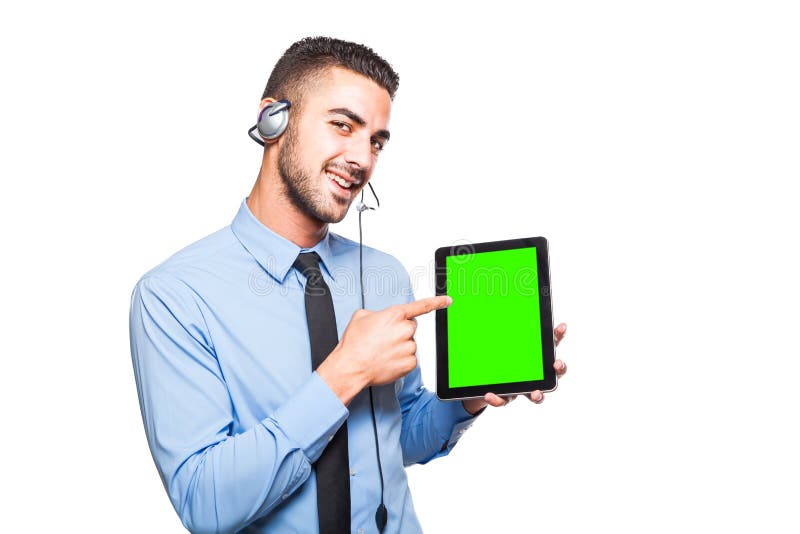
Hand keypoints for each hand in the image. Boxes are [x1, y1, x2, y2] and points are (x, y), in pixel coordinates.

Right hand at [317, 295, 452, 403]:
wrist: (351, 366)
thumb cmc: (354, 343)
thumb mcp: (361, 317)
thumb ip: (378, 313)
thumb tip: (382, 318)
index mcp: (395, 315)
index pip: (421, 306)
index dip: (437, 302)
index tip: (448, 300)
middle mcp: (405, 329)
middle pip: (410, 327)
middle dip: (400, 331)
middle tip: (384, 339)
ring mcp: (409, 347)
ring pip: (410, 344)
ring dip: (400, 347)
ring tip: (382, 352)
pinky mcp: (410, 363)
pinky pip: (410, 359)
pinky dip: (400, 360)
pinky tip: (387, 361)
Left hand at [462, 322, 568, 414]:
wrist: (485, 376)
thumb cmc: (500, 355)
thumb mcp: (499, 340)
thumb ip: (499, 328)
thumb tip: (487, 307)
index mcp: (535, 357)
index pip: (550, 344)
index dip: (557, 335)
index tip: (561, 326)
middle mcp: (534, 374)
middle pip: (554, 374)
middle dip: (559, 368)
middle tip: (556, 364)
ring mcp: (523, 387)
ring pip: (537, 395)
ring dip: (539, 395)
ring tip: (536, 394)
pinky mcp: (508, 397)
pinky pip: (505, 400)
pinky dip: (497, 399)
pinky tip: (489, 395)